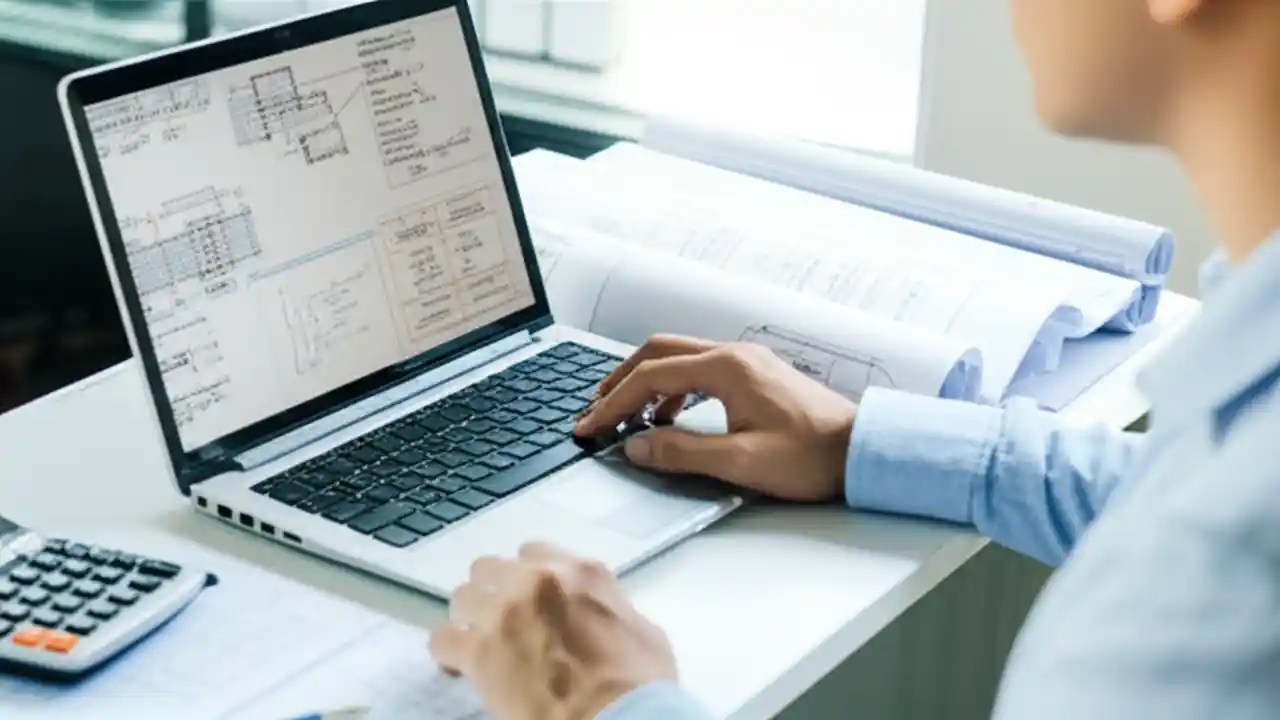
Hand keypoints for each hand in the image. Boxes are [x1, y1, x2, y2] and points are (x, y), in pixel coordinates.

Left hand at [430, 543, 677, 719]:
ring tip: (478, 644)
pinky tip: (459, 666)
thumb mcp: (641, 629)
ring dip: (469, 619)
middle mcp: (536, 582)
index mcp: (580, 573)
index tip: (528, 598)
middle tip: (499, 621)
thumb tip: (597, 613)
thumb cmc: (641, 684)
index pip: (533, 553)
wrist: (620, 719)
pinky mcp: (478, 652)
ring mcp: (504, 614)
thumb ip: (608, 606)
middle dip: (492, 593)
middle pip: (490, 569)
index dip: (525, 578)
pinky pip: (442, 639)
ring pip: (463, 598)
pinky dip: (448, 653)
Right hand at [575, 335, 856, 501]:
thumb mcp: (740, 462)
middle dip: (621, 381)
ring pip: (679, 358)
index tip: (589, 426)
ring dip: (647, 383)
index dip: (613, 403)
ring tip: (627, 417)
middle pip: (659, 352)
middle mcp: (734, 354)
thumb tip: (635, 446)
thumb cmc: (810, 456)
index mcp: (726, 369)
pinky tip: (670, 417)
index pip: (650, 376)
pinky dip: (674, 388)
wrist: (863, 451)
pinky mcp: (757, 374)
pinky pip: (701, 369)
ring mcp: (748, 361)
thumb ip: (682, 452)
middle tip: (596, 411)